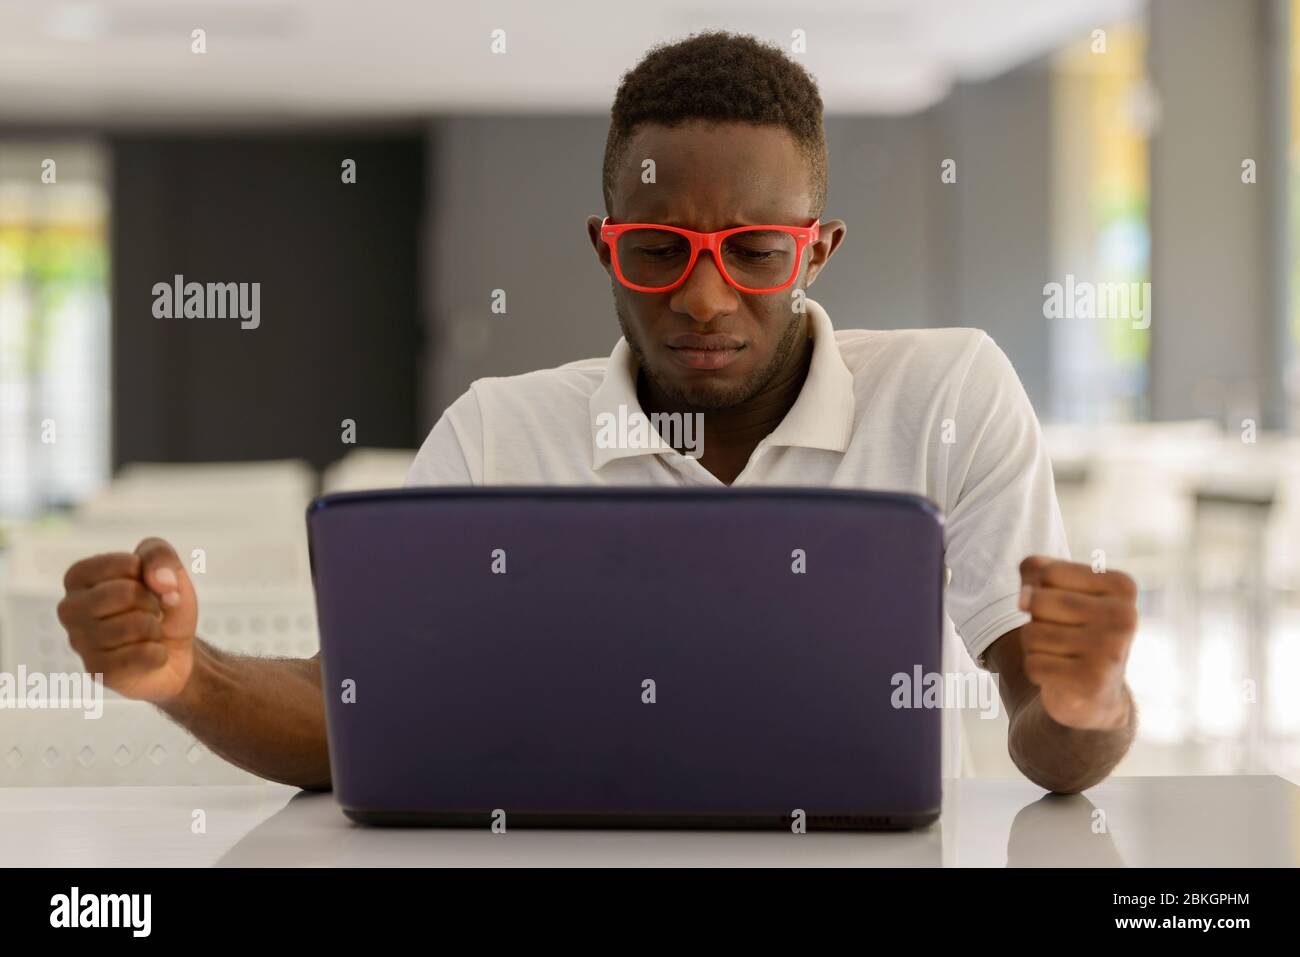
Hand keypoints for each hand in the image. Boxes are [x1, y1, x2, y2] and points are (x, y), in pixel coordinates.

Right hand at [58, 537, 198, 702]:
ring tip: (148, 633)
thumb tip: (160, 581)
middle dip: (153, 602)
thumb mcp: (169, 570)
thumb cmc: (162, 606)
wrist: (175, 651)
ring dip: (155, 629)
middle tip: (151, 612)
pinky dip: (158, 653)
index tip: (148, 586)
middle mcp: (69, 608)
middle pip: (126, 593)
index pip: (125, 564)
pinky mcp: (96, 670)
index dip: (150, 575)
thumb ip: (160, 555)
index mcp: (79, 576)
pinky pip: (142, 655)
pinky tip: (148, 654)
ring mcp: (79, 641)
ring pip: (136, 625)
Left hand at [1017, 555, 1136, 730]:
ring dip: (1033, 647)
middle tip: (1061, 635)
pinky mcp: (1093, 681)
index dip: (1038, 591)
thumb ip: (1035, 570)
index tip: (1063, 610)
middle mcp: (1124, 616)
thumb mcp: (1056, 588)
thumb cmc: (1072, 629)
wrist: (1096, 693)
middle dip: (1034, 620)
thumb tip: (1025, 596)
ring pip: (1031, 634)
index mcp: (1121, 586)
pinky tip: (1060, 676)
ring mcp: (1111, 650)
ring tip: (1061, 655)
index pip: (1047, 573)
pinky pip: (1033, 664)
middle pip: (1037, 602)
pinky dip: (1036, 671)